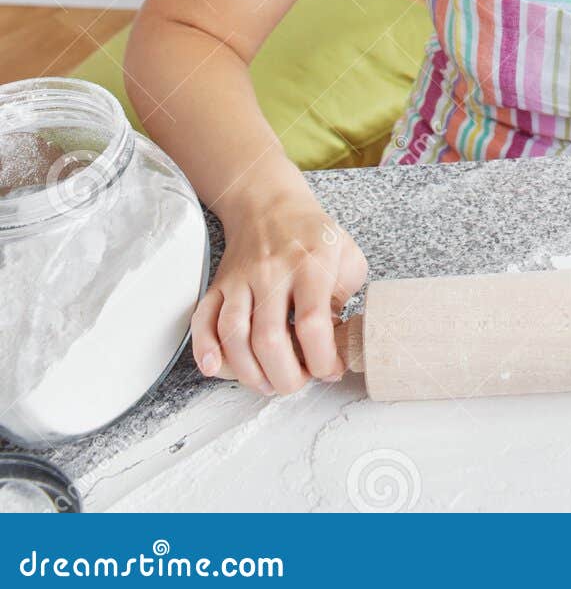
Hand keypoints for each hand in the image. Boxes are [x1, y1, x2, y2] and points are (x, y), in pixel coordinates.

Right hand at [191, 191, 367, 395]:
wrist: (269, 204)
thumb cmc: (313, 236)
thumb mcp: (348, 256)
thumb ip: (350, 298)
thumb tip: (340, 342)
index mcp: (311, 264)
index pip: (312, 324)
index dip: (322, 361)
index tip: (330, 370)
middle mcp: (272, 272)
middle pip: (269, 339)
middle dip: (285, 378)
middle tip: (298, 381)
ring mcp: (241, 279)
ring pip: (233, 335)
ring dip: (249, 373)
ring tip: (268, 383)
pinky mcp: (219, 285)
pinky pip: (202, 320)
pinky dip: (204, 349)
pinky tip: (215, 367)